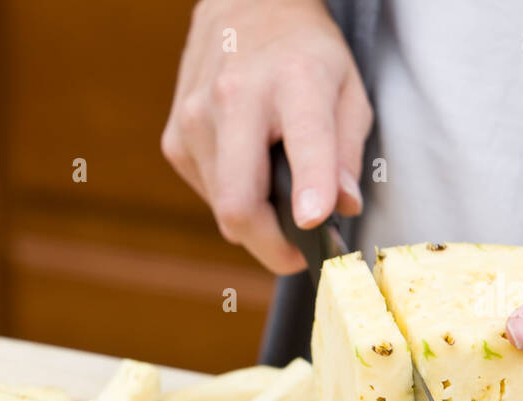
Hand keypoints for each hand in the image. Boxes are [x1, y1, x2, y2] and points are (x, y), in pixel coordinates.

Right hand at [161, 0, 371, 272]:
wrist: (244, 7)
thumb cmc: (303, 55)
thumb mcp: (348, 89)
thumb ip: (348, 153)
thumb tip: (342, 208)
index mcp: (294, 80)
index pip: (303, 140)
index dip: (309, 187)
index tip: (312, 222)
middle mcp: (234, 98)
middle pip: (239, 204)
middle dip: (271, 246)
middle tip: (299, 254)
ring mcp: (194, 121)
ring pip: (224, 211)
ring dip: (256, 220)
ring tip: (278, 192)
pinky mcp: (175, 140)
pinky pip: (209, 195)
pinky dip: (233, 197)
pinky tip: (248, 166)